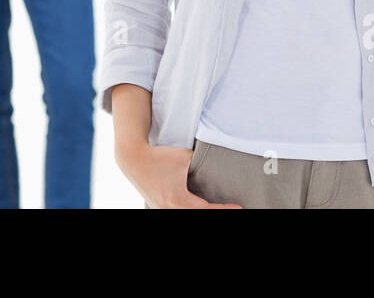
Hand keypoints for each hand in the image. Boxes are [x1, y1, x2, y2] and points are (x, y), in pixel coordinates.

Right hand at [115, 140, 242, 208]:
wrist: (133, 160)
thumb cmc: (159, 157)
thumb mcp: (185, 157)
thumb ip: (201, 162)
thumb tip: (216, 164)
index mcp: (179, 200)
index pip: (207, 210)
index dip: (225, 210)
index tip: (239, 207)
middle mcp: (170, 210)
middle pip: (198, 215)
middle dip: (214, 212)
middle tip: (231, 209)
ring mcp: (162, 211)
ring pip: (187, 214)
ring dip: (201, 211)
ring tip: (216, 207)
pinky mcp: (158, 208)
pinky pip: (177, 211)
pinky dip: (189, 209)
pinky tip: (197, 205)